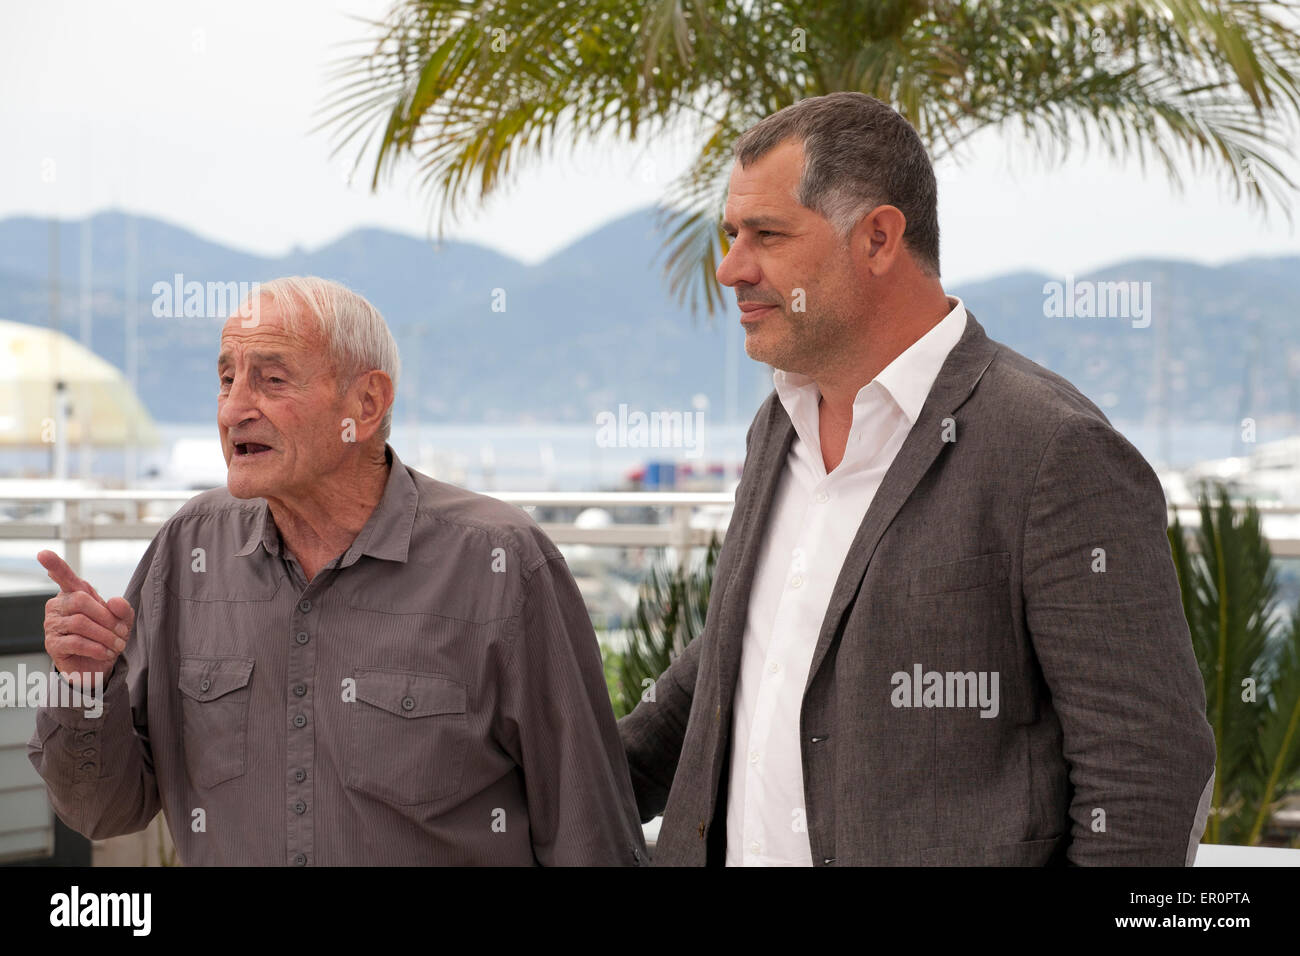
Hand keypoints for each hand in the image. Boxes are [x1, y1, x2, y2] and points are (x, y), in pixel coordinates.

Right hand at [37, 550, 133, 680]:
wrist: (100, 664)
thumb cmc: (108, 636)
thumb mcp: (123, 620)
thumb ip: (122, 608)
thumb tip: (114, 601)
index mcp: (74, 593)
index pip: (64, 577)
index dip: (55, 565)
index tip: (43, 553)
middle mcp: (58, 605)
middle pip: (81, 601)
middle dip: (107, 617)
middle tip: (122, 632)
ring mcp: (52, 624)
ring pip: (80, 623)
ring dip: (105, 635)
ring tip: (117, 645)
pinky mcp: (52, 644)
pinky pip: (76, 642)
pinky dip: (97, 648)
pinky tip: (105, 653)